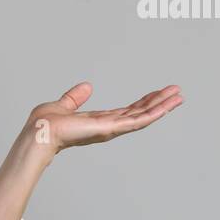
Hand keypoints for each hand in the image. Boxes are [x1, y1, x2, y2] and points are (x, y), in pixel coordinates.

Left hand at [25, 82, 182, 155]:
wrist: (40, 132)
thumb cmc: (45, 124)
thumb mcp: (63, 104)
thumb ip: (76, 97)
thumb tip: (87, 86)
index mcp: (99, 120)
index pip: (127, 110)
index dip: (143, 102)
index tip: (158, 93)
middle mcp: (108, 126)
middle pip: (139, 113)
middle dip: (158, 102)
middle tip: (177, 92)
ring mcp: (111, 129)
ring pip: (143, 116)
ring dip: (162, 106)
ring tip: (179, 96)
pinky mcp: (110, 129)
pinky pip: (137, 121)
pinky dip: (153, 113)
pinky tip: (166, 106)